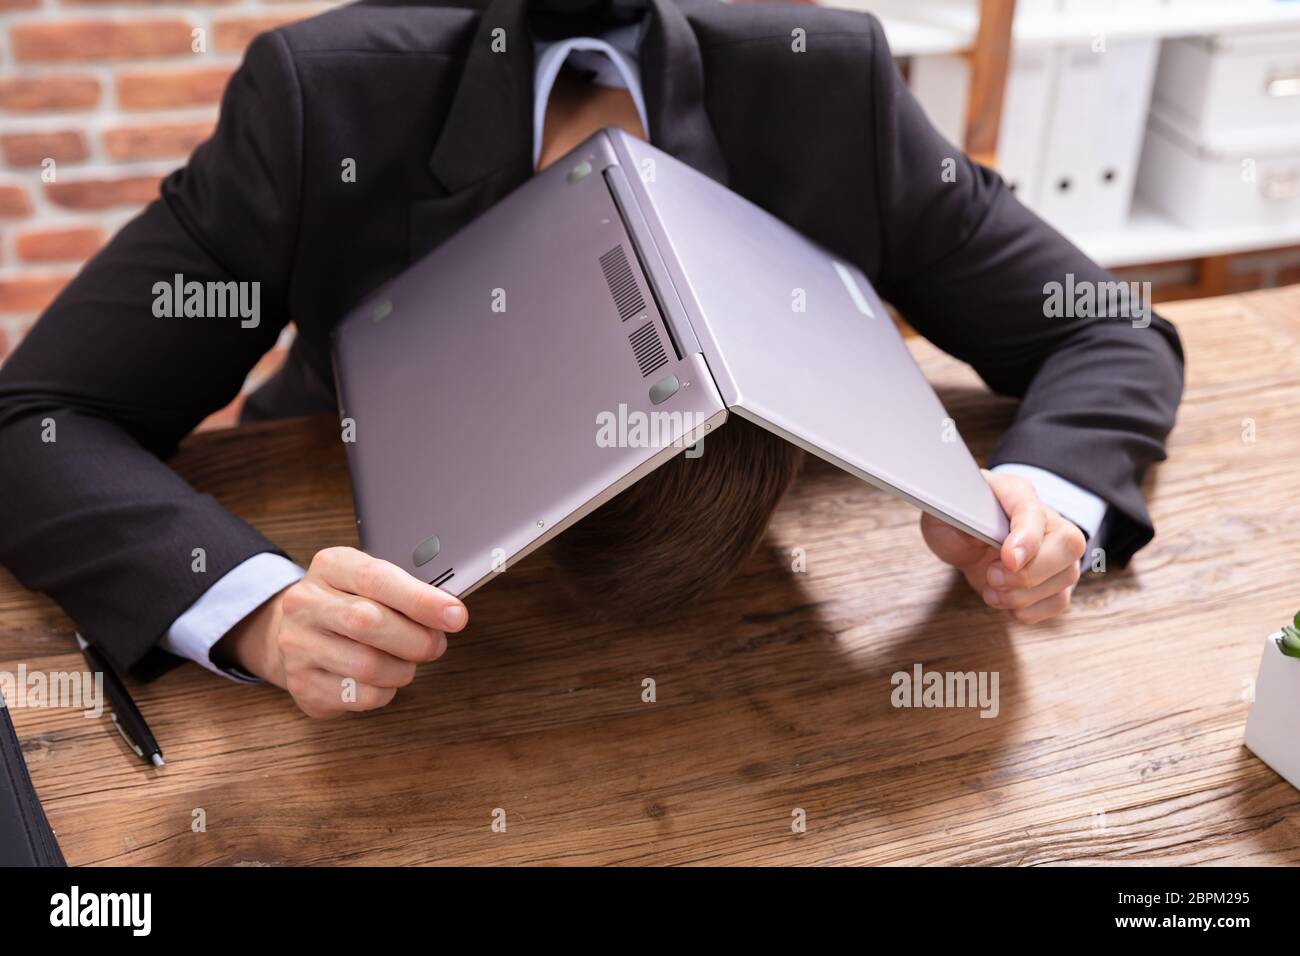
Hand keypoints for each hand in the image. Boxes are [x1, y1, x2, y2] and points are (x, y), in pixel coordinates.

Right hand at [217, 547, 467, 717]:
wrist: (300, 632)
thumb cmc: (351, 603)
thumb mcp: (373, 581)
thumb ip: (408, 590)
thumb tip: (450, 611)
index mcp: (331, 566)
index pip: (377, 578)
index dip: (421, 599)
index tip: (455, 615)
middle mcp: (305, 603)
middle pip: (369, 622)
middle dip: (417, 639)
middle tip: (436, 644)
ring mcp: (297, 645)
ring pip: (368, 666)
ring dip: (403, 669)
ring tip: (407, 662)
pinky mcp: (302, 684)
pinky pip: (360, 695)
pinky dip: (386, 691)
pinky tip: (383, 680)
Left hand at [920, 471, 1085, 623]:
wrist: (967, 535)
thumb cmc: (960, 518)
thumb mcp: (945, 511)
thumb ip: (956, 515)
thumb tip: (976, 531)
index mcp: (1017, 493)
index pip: (1033, 511)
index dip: (1026, 538)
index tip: (1008, 559)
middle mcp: (1047, 519)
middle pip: (1068, 546)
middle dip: (1028, 574)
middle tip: (993, 576)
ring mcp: (1058, 551)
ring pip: (1065, 578)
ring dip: (1021, 596)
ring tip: (991, 586)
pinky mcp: (1056, 580)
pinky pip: (1058, 602)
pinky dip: (1027, 610)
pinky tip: (1004, 599)